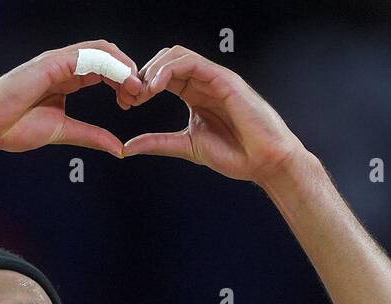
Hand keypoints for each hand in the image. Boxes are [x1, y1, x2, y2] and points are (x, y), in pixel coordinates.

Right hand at [0, 40, 140, 158]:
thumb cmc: (15, 128)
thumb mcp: (63, 132)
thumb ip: (92, 135)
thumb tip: (119, 148)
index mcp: (67, 80)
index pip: (104, 70)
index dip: (124, 82)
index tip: (134, 101)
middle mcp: (64, 66)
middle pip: (107, 56)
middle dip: (129, 72)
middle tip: (141, 93)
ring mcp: (57, 62)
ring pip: (101, 51)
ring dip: (123, 66)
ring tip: (135, 86)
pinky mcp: (51, 63)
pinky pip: (87, 55)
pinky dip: (108, 64)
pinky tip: (121, 80)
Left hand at [119, 45, 304, 184]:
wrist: (264, 161)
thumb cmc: (236, 155)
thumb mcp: (186, 146)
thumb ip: (158, 142)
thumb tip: (128, 147)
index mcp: (195, 95)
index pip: (162, 76)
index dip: (140, 85)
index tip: (126, 103)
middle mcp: (203, 83)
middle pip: (165, 60)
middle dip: (142, 74)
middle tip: (129, 97)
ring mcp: (214, 78)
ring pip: (176, 55)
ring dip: (153, 69)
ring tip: (141, 92)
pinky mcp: (224, 79)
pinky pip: (192, 62)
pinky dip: (169, 70)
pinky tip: (156, 87)